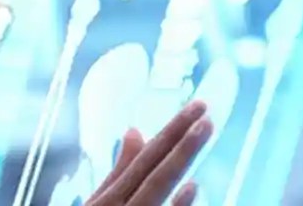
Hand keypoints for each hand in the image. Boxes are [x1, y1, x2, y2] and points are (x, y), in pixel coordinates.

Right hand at [86, 101, 212, 205]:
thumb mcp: (99, 203)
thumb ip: (119, 172)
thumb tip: (134, 129)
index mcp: (109, 196)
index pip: (148, 158)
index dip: (173, 130)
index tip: (198, 106)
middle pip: (154, 168)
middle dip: (180, 136)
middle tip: (203, 106)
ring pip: (157, 187)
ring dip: (181, 157)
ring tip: (204, 126)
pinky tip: (192, 185)